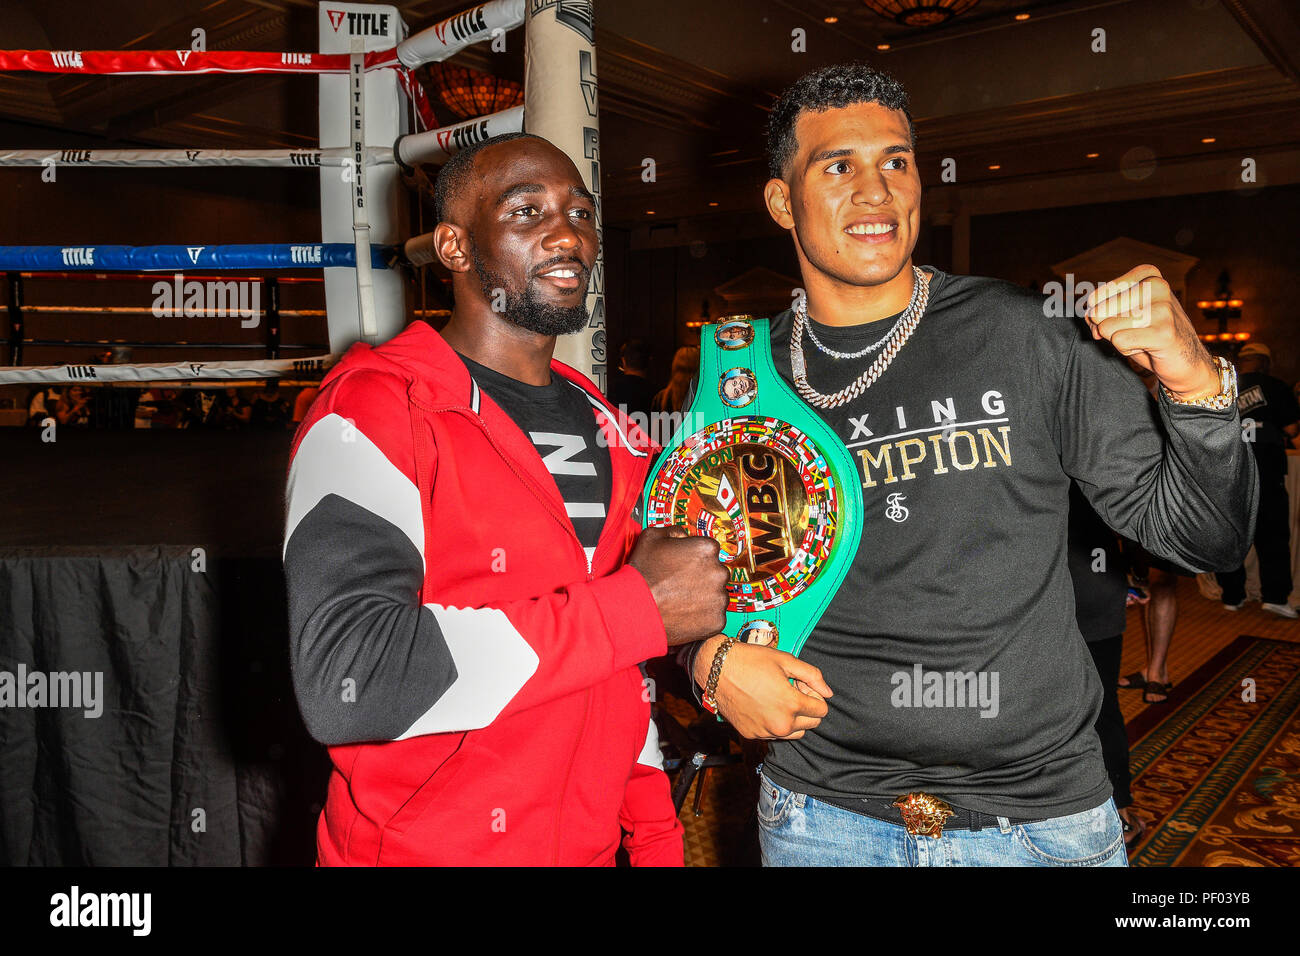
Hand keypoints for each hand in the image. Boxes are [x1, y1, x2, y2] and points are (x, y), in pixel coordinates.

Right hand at [628, 525, 727, 644]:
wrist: (636, 608)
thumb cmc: (643, 573)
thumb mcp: (652, 537)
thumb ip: (675, 531)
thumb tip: (683, 535)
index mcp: (707, 548)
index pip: (709, 550)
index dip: (695, 558)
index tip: (685, 566)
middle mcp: (719, 571)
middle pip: (716, 572)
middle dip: (702, 577)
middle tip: (681, 584)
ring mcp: (720, 597)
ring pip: (716, 594)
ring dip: (704, 596)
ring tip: (680, 599)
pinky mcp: (717, 619)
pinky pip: (714, 615)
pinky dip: (703, 616)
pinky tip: (684, 612)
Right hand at [692, 636, 831, 738]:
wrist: (716, 669)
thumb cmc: (751, 660)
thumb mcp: (786, 660)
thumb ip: (812, 676)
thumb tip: (828, 692)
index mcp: (791, 705)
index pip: (822, 710)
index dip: (814, 694)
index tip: (800, 684)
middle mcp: (780, 724)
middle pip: (811, 723)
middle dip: (805, 707)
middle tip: (789, 689)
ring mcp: (765, 732)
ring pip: (794, 732)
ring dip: (792, 718)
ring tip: (776, 697)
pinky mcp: (751, 734)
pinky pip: (773, 734)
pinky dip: (774, 722)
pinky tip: (762, 703)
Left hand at [1083, 265, 1218, 399]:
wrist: (1184, 361)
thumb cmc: (1148, 334)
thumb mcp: (1122, 314)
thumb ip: (1100, 309)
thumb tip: (1089, 316)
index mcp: (1148, 276)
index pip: (1096, 297)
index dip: (1099, 315)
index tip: (1122, 319)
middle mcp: (1157, 286)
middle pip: (1098, 312)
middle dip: (1106, 329)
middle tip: (1132, 332)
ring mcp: (1162, 308)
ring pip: (1107, 328)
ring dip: (1119, 340)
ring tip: (1142, 338)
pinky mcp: (1163, 332)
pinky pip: (1119, 341)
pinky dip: (1126, 350)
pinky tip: (1146, 347)